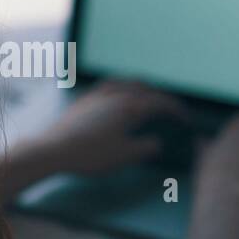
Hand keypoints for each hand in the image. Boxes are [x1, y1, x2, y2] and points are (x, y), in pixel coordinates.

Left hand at [38, 80, 187, 174]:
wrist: (53, 150)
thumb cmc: (90, 155)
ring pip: (126, 83)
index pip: (160, 104)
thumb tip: (157, 142)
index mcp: (130, 108)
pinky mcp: (84, 100)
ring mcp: (98, 95)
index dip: (176, 110)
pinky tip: (118, 94)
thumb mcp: (125, 156)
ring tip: (148, 96)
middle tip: (170, 109)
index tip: (186, 119)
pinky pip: (110, 85)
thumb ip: (146, 148)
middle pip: (145, 89)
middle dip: (161, 97)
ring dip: (142, 88)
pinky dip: (122, 87)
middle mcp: (116, 95)